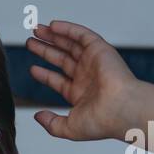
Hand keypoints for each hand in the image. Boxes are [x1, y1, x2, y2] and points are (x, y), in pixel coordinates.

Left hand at [25, 21, 142, 141]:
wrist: (122, 110)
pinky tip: (53, 26)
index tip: (32, 69)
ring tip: (37, 30)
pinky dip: (67, 29)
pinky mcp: (100, 50)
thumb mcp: (68, 128)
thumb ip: (51, 123)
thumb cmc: (101, 121)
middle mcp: (86, 76)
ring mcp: (93, 62)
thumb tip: (37, 116)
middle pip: (61, 59)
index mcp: (80, 94)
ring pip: (69, 44)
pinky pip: (81, 35)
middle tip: (30, 41)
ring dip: (53, 36)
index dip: (44, 75)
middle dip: (46, 49)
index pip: (58, 81)